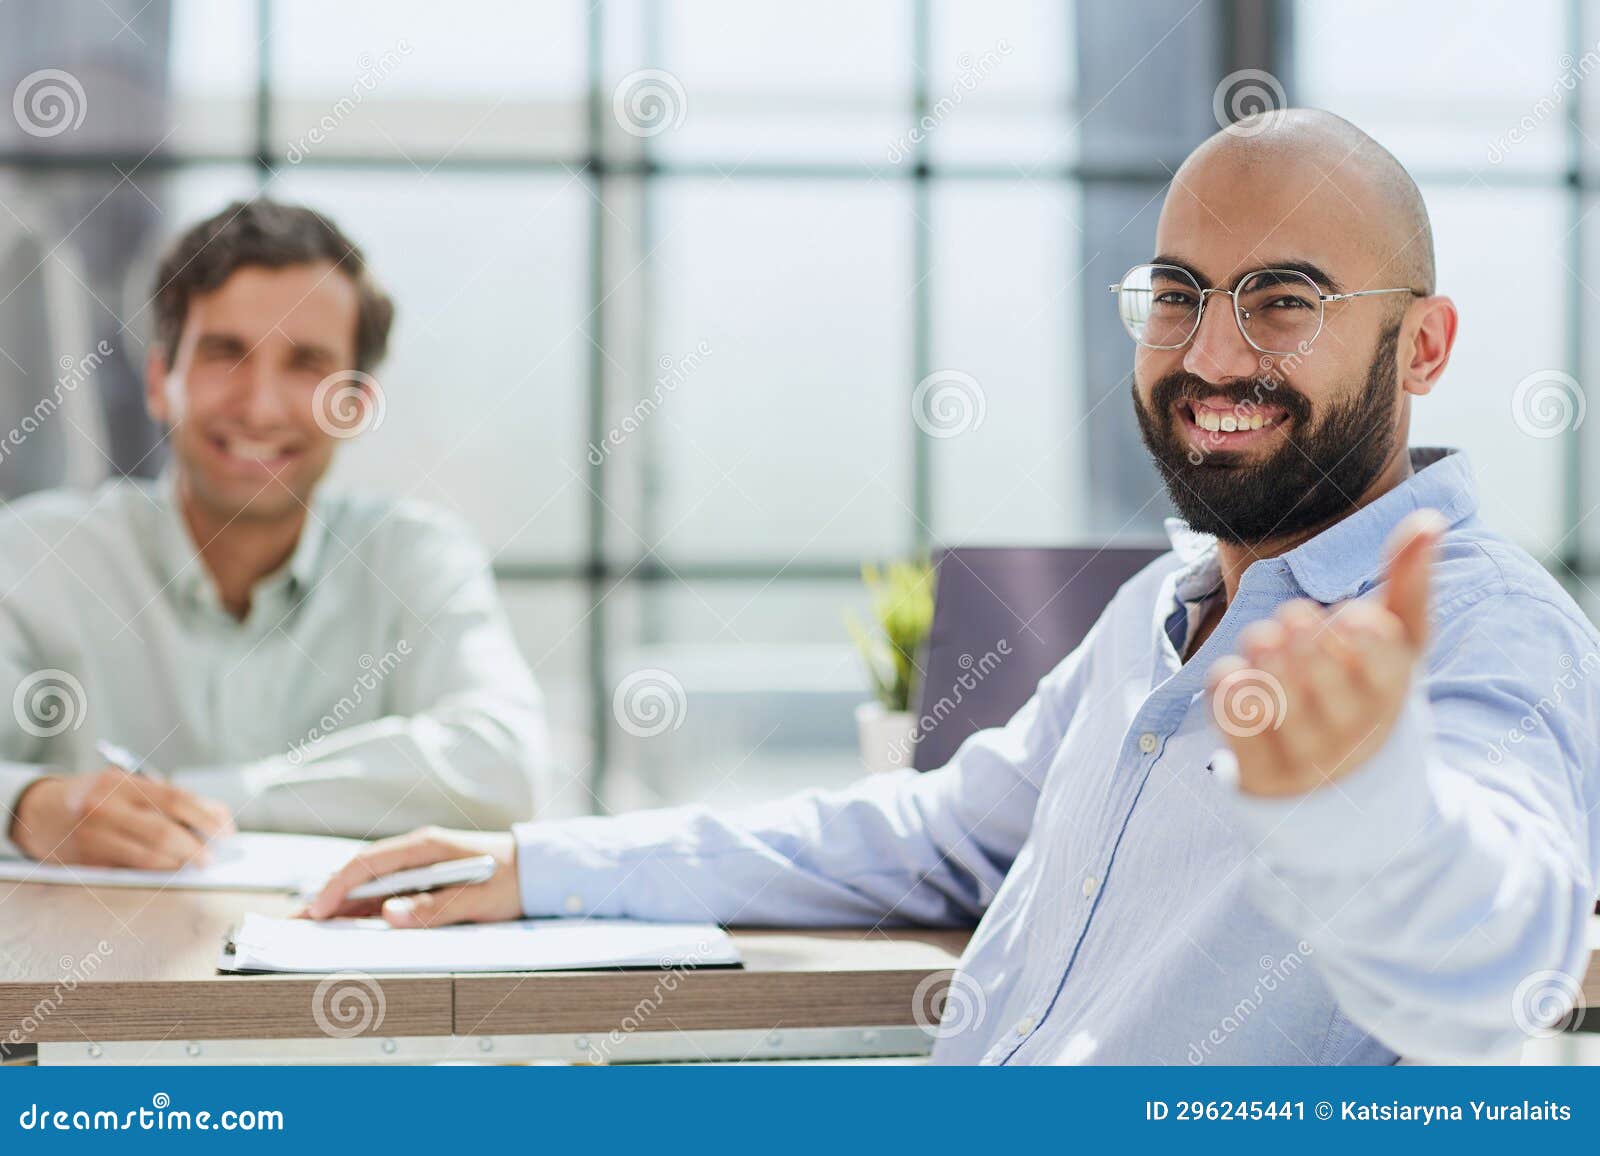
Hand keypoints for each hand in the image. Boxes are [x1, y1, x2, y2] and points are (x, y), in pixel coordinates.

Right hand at [9, 767, 234, 867]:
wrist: (39, 812)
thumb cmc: (95, 797)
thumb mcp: (127, 785)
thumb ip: (168, 797)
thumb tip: (216, 815)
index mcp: (122, 783)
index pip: (176, 799)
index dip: (207, 816)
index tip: (227, 830)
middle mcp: (106, 808)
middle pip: (164, 830)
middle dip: (197, 845)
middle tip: (213, 856)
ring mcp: (95, 836)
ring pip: (149, 855)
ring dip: (180, 862)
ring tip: (197, 863)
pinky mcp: (88, 860)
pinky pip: (132, 868)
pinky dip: (158, 870)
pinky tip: (171, 868)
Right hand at [304, 826, 519, 926]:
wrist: (537, 870)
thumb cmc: (511, 881)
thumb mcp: (478, 899)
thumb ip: (435, 907)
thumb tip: (389, 916)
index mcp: (425, 847)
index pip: (368, 862)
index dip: (337, 886)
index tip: (315, 910)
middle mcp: (415, 852)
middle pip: (361, 874)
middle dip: (327, 898)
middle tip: (294, 924)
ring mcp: (417, 866)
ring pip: (369, 885)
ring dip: (340, 905)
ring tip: (307, 929)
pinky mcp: (422, 880)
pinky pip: (384, 893)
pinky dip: (361, 909)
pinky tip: (343, 925)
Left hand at [1206, 509, 1444, 796]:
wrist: (1349, 796)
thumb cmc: (1369, 693)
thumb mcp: (1398, 646)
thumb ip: (1409, 584)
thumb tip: (1427, 519)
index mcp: (1393, 695)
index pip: (1381, 660)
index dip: (1359, 633)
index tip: (1349, 619)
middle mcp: (1353, 733)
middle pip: (1319, 672)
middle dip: (1299, 636)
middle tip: (1291, 621)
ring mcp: (1307, 761)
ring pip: (1276, 699)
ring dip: (1262, 657)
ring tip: (1262, 639)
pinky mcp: (1264, 779)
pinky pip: (1238, 730)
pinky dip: (1230, 692)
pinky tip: (1230, 671)